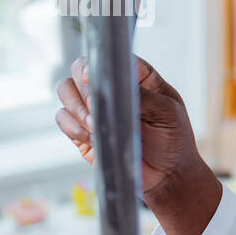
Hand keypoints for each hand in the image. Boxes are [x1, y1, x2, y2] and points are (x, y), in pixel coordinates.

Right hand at [55, 55, 203, 201]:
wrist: (166, 176)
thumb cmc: (173, 140)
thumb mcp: (167, 113)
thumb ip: (142, 96)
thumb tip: (112, 85)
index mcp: (137, 77)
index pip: (111, 58)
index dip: (98, 63)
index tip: (93, 77)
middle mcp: (112, 88)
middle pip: (80, 69)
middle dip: (85, 89)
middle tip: (97, 108)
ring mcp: (95, 108)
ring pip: (65, 90)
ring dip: (77, 107)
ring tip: (97, 125)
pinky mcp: (83, 129)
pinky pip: (62, 118)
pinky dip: (73, 126)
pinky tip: (92, 136)